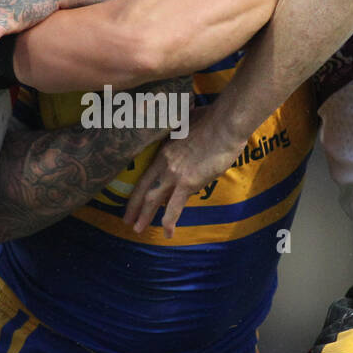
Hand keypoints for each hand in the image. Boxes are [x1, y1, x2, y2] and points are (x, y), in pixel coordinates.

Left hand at [123, 122, 244, 237]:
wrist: (225, 123)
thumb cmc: (211, 119)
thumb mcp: (184, 121)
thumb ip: (176, 130)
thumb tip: (178, 131)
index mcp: (163, 151)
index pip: (144, 175)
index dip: (136, 190)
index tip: (131, 201)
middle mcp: (164, 164)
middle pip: (143, 189)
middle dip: (134, 207)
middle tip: (127, 221)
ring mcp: (175, 174)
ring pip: (153, 200)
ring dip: (144, 216)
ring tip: (138, 230)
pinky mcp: (189, 182)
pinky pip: (175, 207)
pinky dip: (169, 221)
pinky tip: (168, 234)